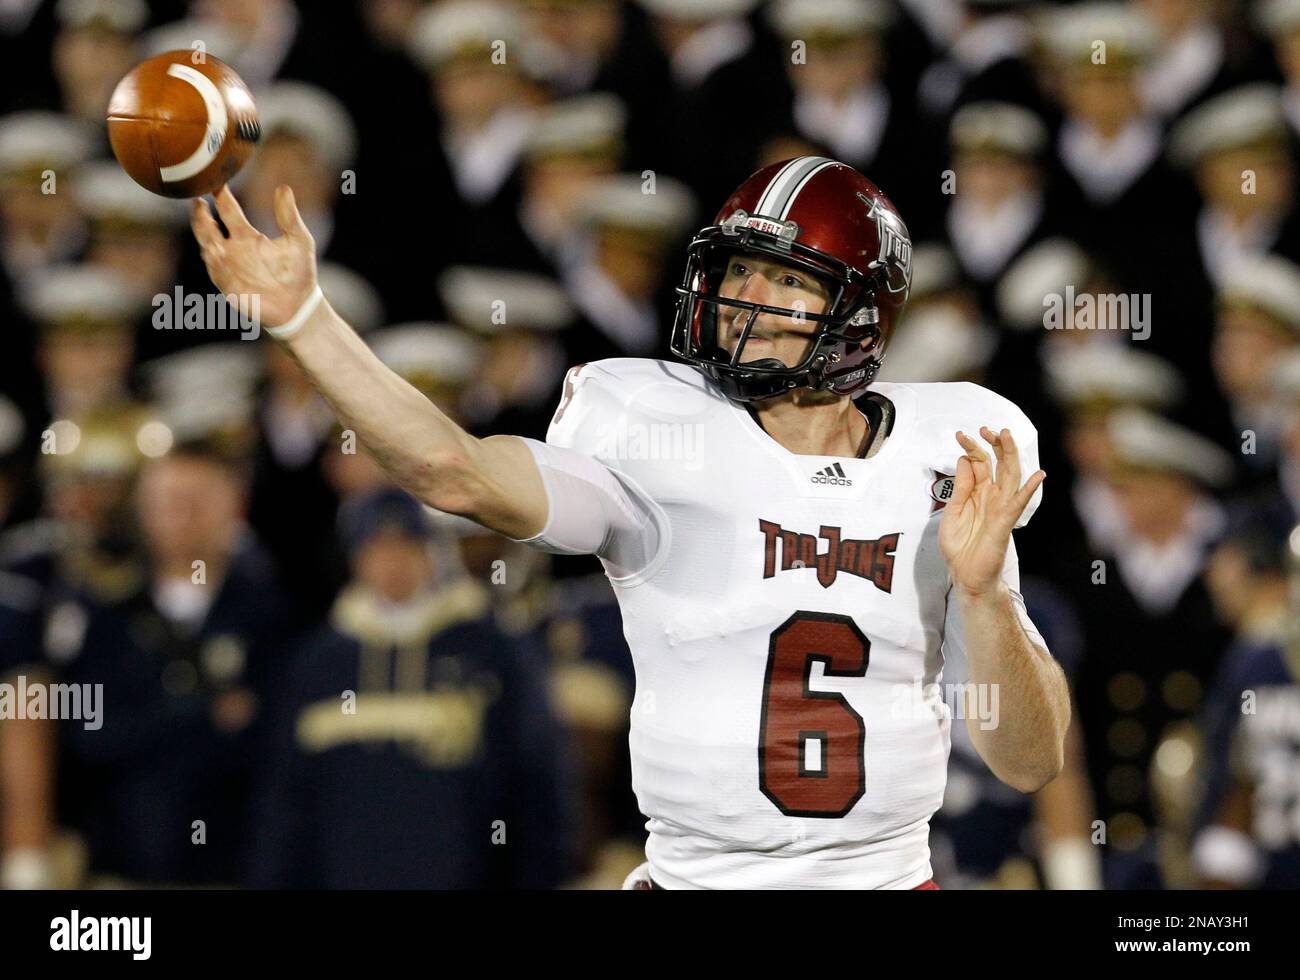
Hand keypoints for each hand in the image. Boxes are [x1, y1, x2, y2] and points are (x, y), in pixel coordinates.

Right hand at [190, 184, 316, 327]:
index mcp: (248, 236)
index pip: (228, 210)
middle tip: (197, 193)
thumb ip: (289, 216)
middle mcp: (234, 248)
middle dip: (200, 212)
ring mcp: (228, 266)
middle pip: (208, 225)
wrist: (299, 306)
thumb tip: (283, 187)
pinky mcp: (227, 283)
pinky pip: (214, 267)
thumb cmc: (300, 274)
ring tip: (201, 213)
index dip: (221, 195)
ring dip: (202, 229)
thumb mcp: (299, 240)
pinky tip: (212, 244)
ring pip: (206, 243)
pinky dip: (211, 255)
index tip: (216, 178)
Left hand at [939, 426, 1044, 598]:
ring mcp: (1000, 507)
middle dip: (993, 444)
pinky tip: (1038, 475)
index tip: (960, 434)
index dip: (971, 447)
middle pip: (998, 464)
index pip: (978, 463)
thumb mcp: (951, 513)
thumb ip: (960, 488)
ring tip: (1007, 436)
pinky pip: (1019, 503)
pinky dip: (1030, 488)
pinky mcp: (1005, 522)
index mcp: (977, 492)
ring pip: (1010, 476)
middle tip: (986, 428)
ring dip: (1010, 455)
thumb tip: (964, 460)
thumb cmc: (960, 547)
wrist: (965, 575)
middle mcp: (991, 496)